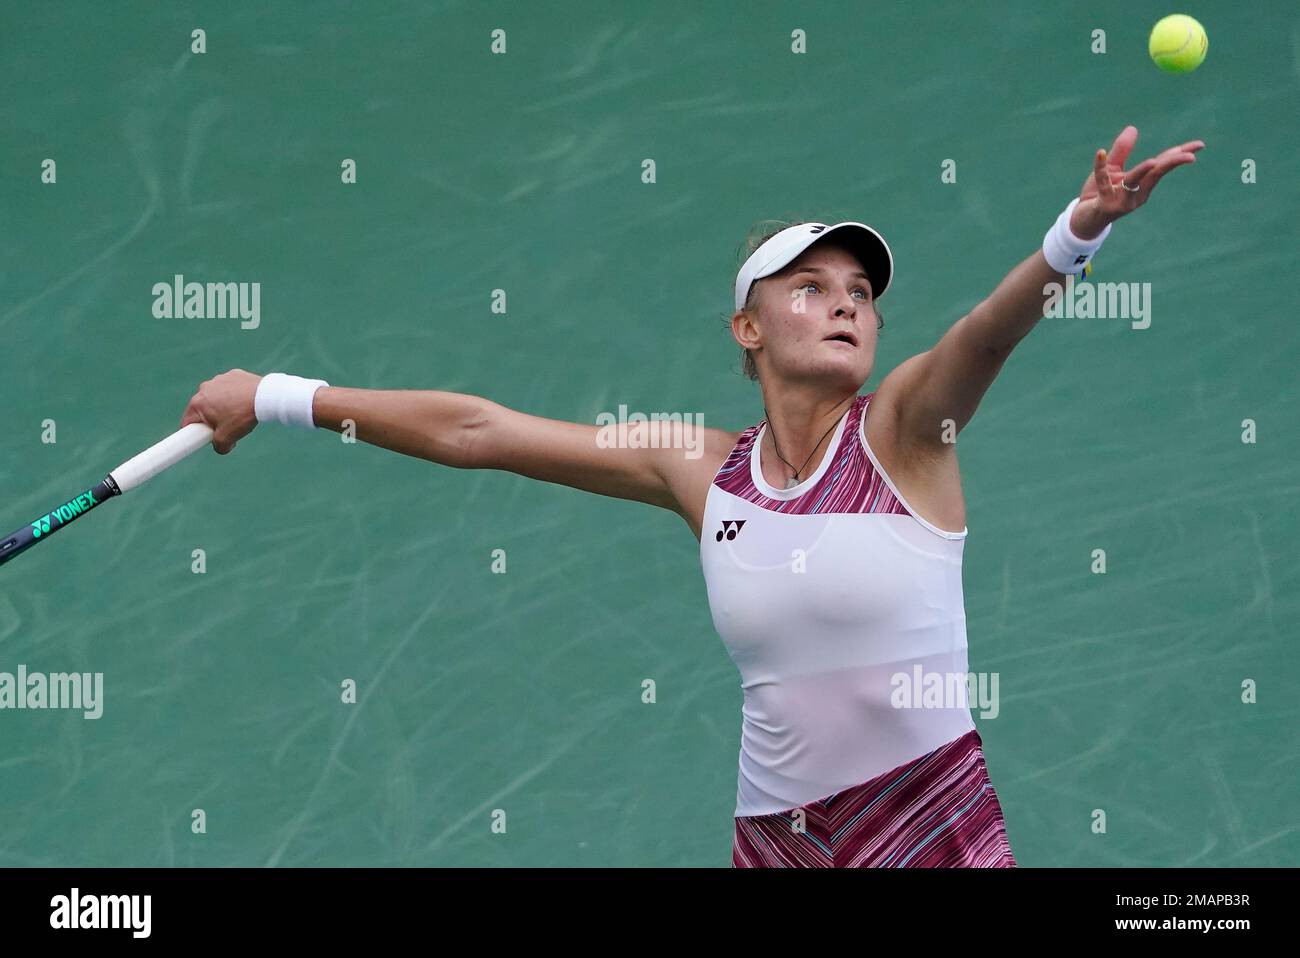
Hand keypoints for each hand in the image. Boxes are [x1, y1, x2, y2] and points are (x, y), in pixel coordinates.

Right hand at [180, 368, 260, 453]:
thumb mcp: (227, 438)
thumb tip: (220, 447)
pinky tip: (245, 402)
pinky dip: (234, 396)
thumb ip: (218, 447)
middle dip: (212, 421)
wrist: (265, 397)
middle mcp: (204, 388)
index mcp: (197, 403)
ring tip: (239, 414)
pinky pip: (229, 389)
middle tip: (227, 428)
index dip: (194, 433)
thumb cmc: (242, 416)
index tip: (203, 438)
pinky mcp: (232, 375)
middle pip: (202, 410)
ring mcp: (218, 379)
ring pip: (216, 399)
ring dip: (223, 408)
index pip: (187, 423)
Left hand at [1069, 125, 1203, 237]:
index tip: (1199, 145)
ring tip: (1152, 162)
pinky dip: (1100, 168)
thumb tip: (1133, 128)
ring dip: (1143, 172)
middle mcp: (1138, 192)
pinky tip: (1100, 153)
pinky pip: (1103, 183)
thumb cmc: (1102, 193)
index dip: (1180, 154)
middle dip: (1173, 163)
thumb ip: (1122, 150)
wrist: (1085, 218)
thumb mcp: (1113, 169)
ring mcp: (1123, 199)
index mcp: (1144, 182)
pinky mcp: (1106, 203)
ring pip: (1133, 181)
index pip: (1163, 165)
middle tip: (1191, 156)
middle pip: (1157, 173)